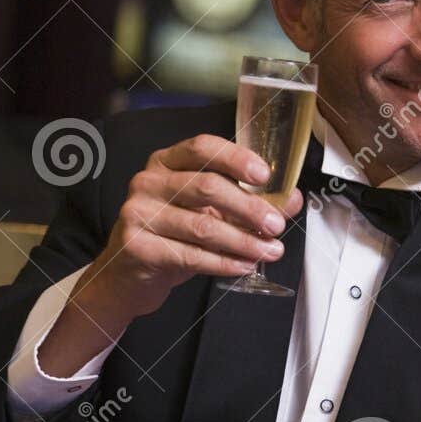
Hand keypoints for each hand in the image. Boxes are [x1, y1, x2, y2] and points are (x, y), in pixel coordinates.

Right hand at [92, 134, 303, 319]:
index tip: (265, 175)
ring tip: (269, 251)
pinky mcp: (137, 246)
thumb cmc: (173, 235)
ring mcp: (139, 213)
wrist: (130, 274)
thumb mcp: (210, 213)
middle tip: (276, 225)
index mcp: (167, 162)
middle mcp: (149, 181)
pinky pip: (190, 255)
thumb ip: (248, 202)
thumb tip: (290, 199)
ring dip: (243, 241)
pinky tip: (244, 265)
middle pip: (207, 187)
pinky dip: (224, 262)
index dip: (236, 159)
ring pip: (202, 226)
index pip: (203, 147)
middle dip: (249, 208)